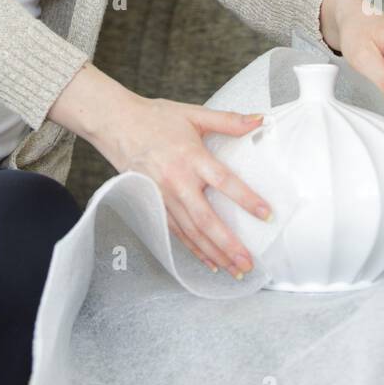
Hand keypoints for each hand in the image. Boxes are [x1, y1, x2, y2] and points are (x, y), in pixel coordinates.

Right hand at [92, 93, 272, 277]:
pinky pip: (176, 232)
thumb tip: (260, 119)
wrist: (116, 124)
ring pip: (191, 232)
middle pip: (205, 219)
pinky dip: (193, 250)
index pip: (223, 181)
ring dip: (214, 253)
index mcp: (190, 156)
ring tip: (235, 270)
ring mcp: (163, 196)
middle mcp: (177, 181)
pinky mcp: (154, 204)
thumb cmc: (156, 118)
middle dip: (228, 244)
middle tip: (249, 262)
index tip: (266, 214)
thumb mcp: (193, 114)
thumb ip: (228, 120)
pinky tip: (210, 262)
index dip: (246, 199)